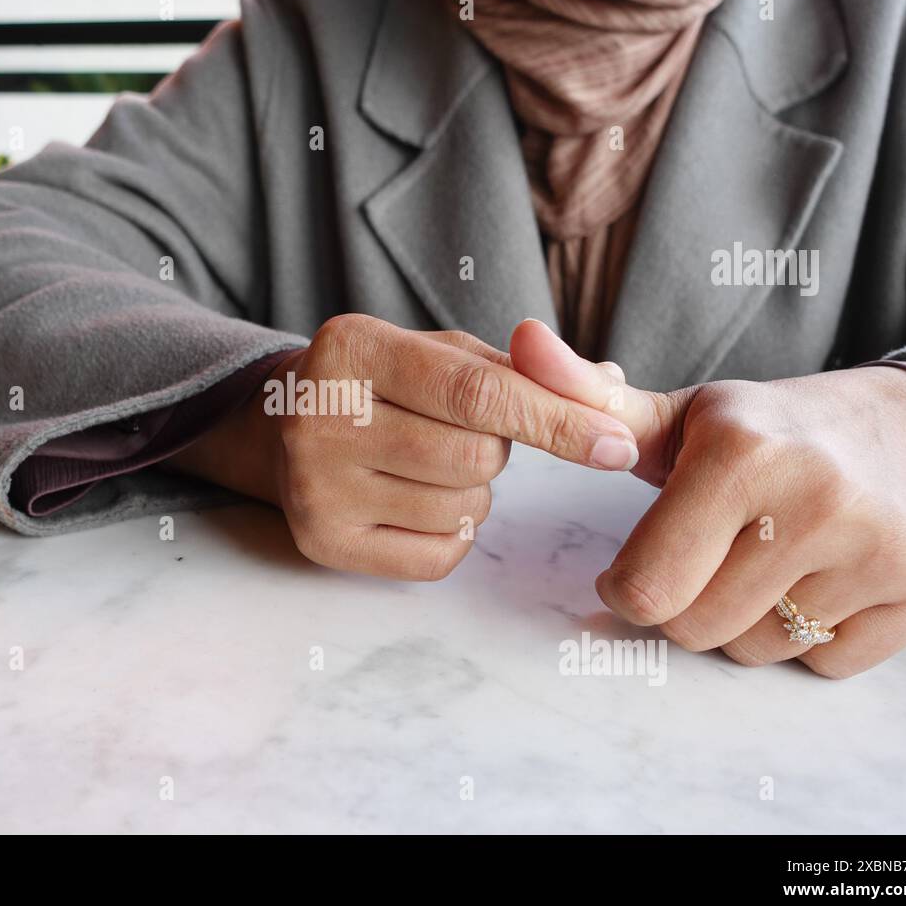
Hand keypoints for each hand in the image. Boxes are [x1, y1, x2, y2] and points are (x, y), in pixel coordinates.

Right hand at [166, 313, 637, 579]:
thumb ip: (524, 368)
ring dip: (476, 491)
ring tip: (430, 463)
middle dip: (500, 450)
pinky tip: (416, 500)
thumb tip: (610, 386)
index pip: (478, 393)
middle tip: (464, 432)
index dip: (558, 420)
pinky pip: (439, 556)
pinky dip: (454, 532)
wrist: (287, 424)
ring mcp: (314, 487)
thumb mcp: (439, 352)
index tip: (618, 444)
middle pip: (475, 457)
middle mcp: (319, 418)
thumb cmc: (388, 384)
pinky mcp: (322, 543)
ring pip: (462, 508)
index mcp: (351, 349)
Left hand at [510, 318, 905, 676]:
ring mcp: (882, 546)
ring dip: (746, 621)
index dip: (627, 587)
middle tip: (712, 554)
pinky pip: (825, 663)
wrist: (901, 429)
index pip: (645, 590)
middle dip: (686, 604)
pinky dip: (812, 636)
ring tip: (770, 557)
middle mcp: (818, 497)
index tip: (641, 560)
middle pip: (695, 630)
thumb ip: (587, 400)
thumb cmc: (766, 430)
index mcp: (740, 453)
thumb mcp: (678, 417)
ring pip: (757, 652)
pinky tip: (823, 575)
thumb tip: (517, 343)